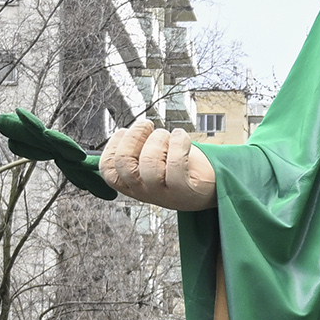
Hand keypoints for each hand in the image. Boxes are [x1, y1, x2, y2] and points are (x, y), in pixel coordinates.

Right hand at [98, 119, 215, 211]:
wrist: (211, 185)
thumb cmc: (181, 168)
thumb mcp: (152, 161)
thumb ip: (138, 151)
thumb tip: (125, 132)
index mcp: (131, 184)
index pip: (108, 169)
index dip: (113, 144)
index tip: (125, 131)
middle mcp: (144, 192)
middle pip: (124, 163)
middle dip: (134, 136)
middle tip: (147, 125)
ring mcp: (163, 194)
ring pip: (149, 164)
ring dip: (158, 139)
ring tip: (169, 135)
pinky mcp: (184, 191)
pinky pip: (176, 165)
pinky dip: (178, 143)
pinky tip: (181, 136)